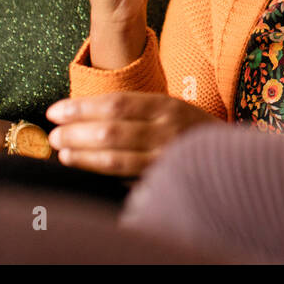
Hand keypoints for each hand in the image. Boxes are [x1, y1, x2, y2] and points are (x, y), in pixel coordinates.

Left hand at [47, 92, 219, 177]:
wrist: (230, 155)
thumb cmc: (187, 128)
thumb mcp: (168, 107)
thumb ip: (133, 108)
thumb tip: (83, 111)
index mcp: (166, 106)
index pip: (115, 103)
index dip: (81, 108)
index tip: (56, 111)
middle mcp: (167, 131)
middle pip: (111, 131)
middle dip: (76, 133)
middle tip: (53, 134)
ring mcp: (165, 158)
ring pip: (115, 158)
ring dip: (82, 156)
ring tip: (62, 152)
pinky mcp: (163, 179)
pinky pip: (125, 178)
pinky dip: (100, 173)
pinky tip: (84, 168)